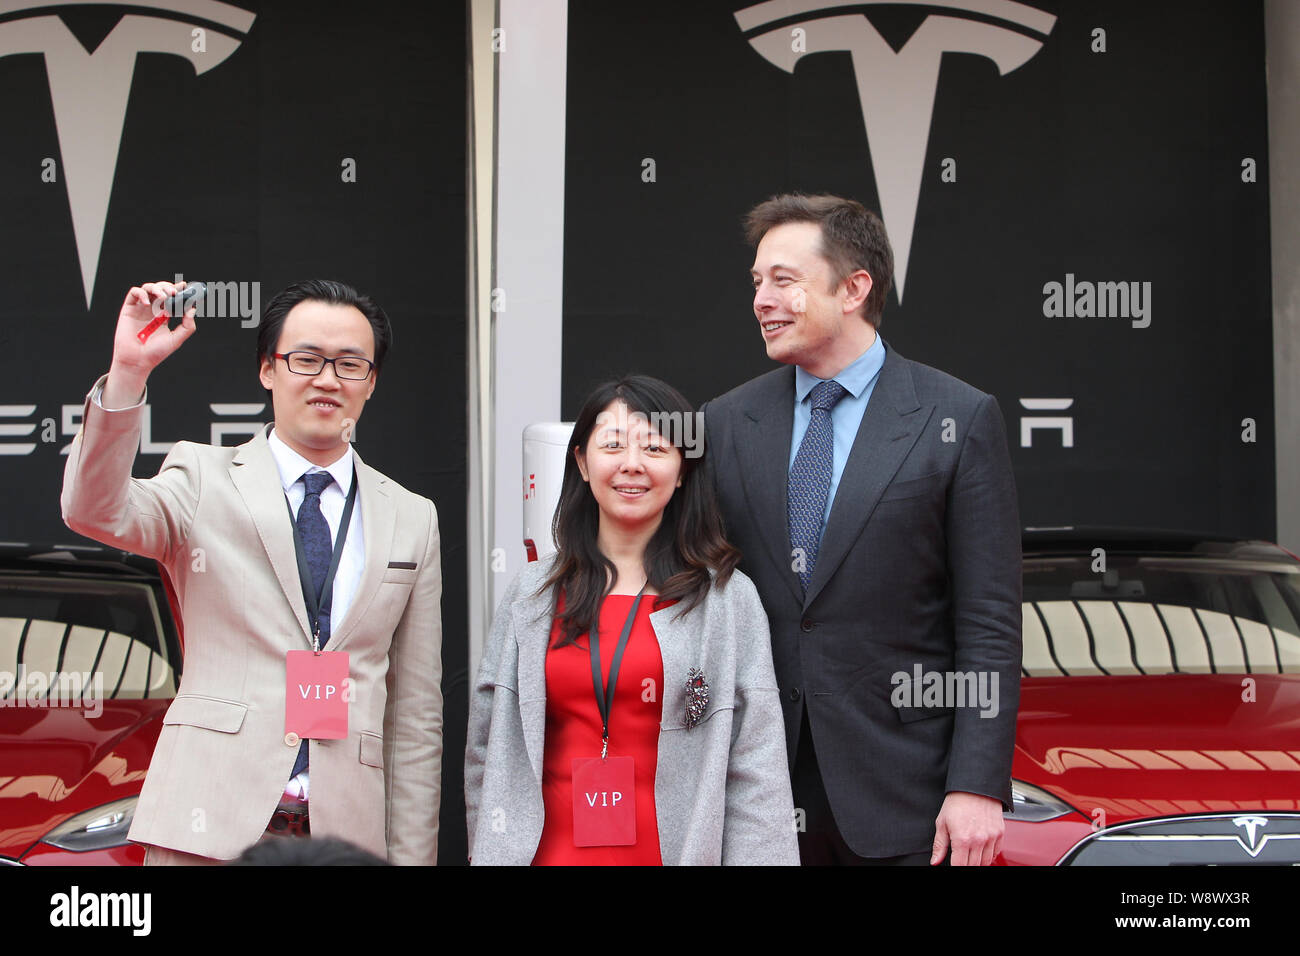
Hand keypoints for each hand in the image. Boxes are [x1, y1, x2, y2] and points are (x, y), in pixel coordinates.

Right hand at [104, 281, 197, 406]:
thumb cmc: (156, 352)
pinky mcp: (128, 309)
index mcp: (164, 316)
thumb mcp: (176, 339)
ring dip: (157, 288)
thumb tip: (193, 310)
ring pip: (148, 288)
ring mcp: (141, 308)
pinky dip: (141, 293)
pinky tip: (148, 303)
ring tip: (164, 296)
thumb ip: (187, 326)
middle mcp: (153, 310)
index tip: (187, 287)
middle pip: (161, 290)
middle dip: (168, 287)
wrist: (137, 361)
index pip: (173, 299)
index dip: (179, 291)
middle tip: (175, 292)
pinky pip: (133, 293)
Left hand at [931, 791, 1003, 865]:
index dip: (956, 868)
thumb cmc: (957, 802)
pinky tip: (982, 851)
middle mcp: (979, 840)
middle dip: (966, 865)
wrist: (975, 787)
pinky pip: (996, 852)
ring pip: (986, 862)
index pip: (960, 866)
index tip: (954, 865)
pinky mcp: (1000, 833)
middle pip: (974, 866)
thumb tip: (935, 861)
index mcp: (962, 839)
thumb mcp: (942, 823)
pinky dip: (989, 855)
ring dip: (978, 862)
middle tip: (961, 859)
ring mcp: (991, 837)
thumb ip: (939, 845)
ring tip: (970, 856)